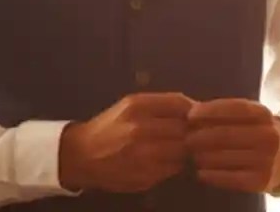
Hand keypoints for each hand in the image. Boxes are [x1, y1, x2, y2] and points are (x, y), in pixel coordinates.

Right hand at [58, 92, 194, 192]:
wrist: (82, 155)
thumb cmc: (111, 126)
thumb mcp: (131, 105)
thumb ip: (162, 104)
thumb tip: (197, 109)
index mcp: (137, 106)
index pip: (180, 104)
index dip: (192, 111)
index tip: (193, 116)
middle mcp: (140, 128)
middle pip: (184, 129)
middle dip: (190, 132)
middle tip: (188, 134)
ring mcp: (142, 155)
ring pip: (181, 151)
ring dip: (184, 150)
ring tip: (176, 148)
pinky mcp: (144, 176)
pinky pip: (173, 169)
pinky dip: (174, 165)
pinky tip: (165, 161)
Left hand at [186, 99, 279, 193]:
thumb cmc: (257, 130)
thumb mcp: (250, 115)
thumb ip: (225, 112)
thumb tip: (191, 114)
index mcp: (265, 114)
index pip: (234, 109)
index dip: (210, 111)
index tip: (190, 115)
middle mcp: (269, 136)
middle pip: (225, 135)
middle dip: (200, 136)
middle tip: (185, 139)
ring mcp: (267, 160)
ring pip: (223, 157)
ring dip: (201, 157)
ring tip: (191, 155)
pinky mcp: (262, 181)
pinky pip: (229, 178)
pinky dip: (211, 175)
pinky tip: (200, 172)